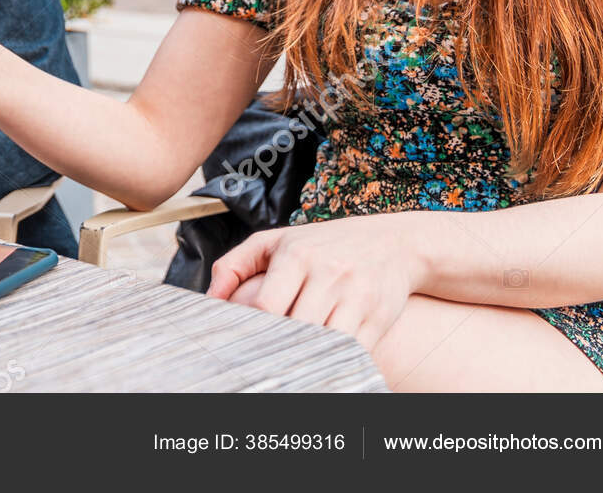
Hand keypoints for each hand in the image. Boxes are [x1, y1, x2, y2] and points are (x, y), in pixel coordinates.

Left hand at [207, 214, 421, 351]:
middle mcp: (328, 273)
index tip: (242, 341)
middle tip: (263, 358)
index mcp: (297, 254)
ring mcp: (356, 296)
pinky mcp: (378, 316)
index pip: (266, 305)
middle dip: (277, 345)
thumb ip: (234, 264)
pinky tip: (319, 361)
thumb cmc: (322, 245)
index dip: (252, 329)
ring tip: (289, 361)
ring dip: (306, 355)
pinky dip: (334, 360)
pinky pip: (352, 351)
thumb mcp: (275, 241)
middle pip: (294, 327)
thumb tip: (209, 299)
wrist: (392, 243)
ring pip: (324, 342)